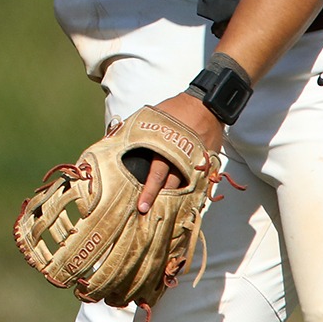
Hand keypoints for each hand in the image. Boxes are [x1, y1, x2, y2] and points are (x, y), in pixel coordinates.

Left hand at [134, 94, 223, 214]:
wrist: (206, 105)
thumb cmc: (173, 111)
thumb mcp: (151, 118)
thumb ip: (136, 133)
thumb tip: (114, 142)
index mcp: (166, 147)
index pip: (157, 175)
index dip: (148, 192)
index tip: (141, 206)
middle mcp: (183, 158)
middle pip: (172, 186)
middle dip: (162, 202)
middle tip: (151, 216)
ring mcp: (198, 162)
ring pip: (186, 187)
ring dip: (177, 200)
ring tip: (168, 214)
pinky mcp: (208, 163)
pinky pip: (201, 183)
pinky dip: (193, 194)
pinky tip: (187, 204)